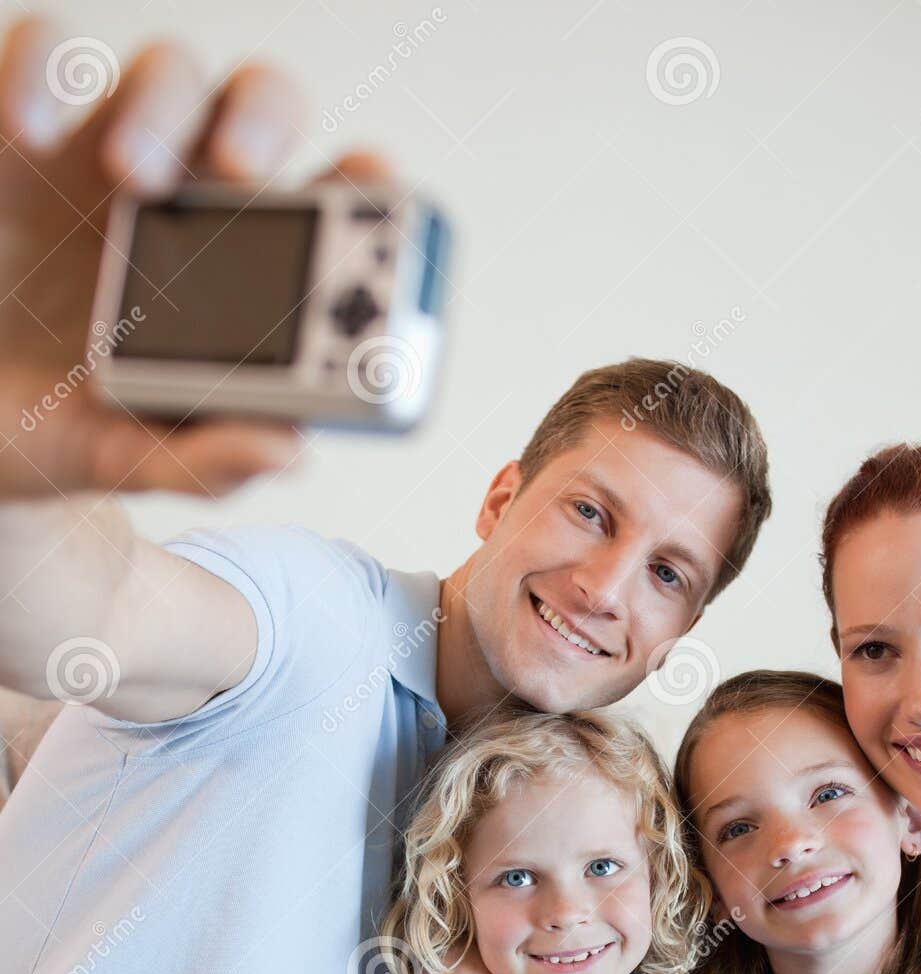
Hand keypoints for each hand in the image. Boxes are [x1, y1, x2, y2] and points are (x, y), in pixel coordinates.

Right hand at [0, 17, 391, 497]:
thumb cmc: (68, 428)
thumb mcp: (133, 458)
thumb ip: (209, 460)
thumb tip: (290, 453)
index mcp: (246, 267)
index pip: (326, 199)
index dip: (363, 180)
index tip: (374, 177)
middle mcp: (190, 192)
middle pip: (257, 110)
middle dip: (265, 124)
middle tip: (244, 172)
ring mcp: (106, 149)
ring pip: (166, 75)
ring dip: (162, 105)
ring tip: (132, 173)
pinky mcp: (24, 127)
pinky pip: (45, 55)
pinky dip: (44, 70)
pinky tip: (30, 129)